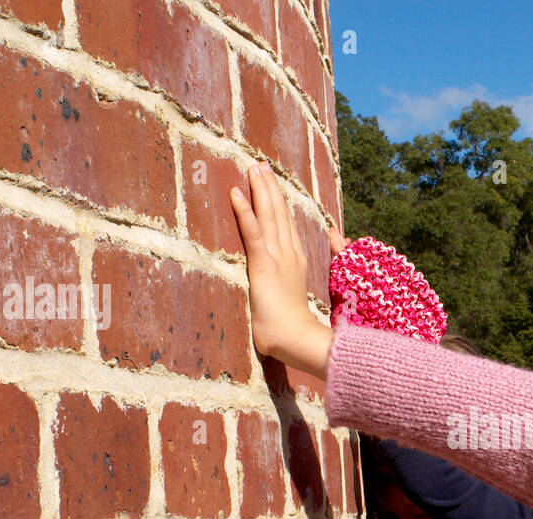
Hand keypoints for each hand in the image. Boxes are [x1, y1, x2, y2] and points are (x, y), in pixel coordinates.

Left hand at [229, 162, 333, 377]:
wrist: (296, 338)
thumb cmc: (293, 328)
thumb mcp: (294, 301)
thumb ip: (292, 286)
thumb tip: (291, 286)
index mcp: (296, 261)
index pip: (286, 225)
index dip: (279, 202)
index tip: (272, 183)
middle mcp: (289, 253)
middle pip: (279, 213)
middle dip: (270, 188)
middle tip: (261, 165)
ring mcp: (278, 257)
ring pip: (269, 215)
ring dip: (260, 190)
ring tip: (253, 168)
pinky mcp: (264, 264)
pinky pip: (253, 233)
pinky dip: (244, 212)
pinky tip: (235, 193)